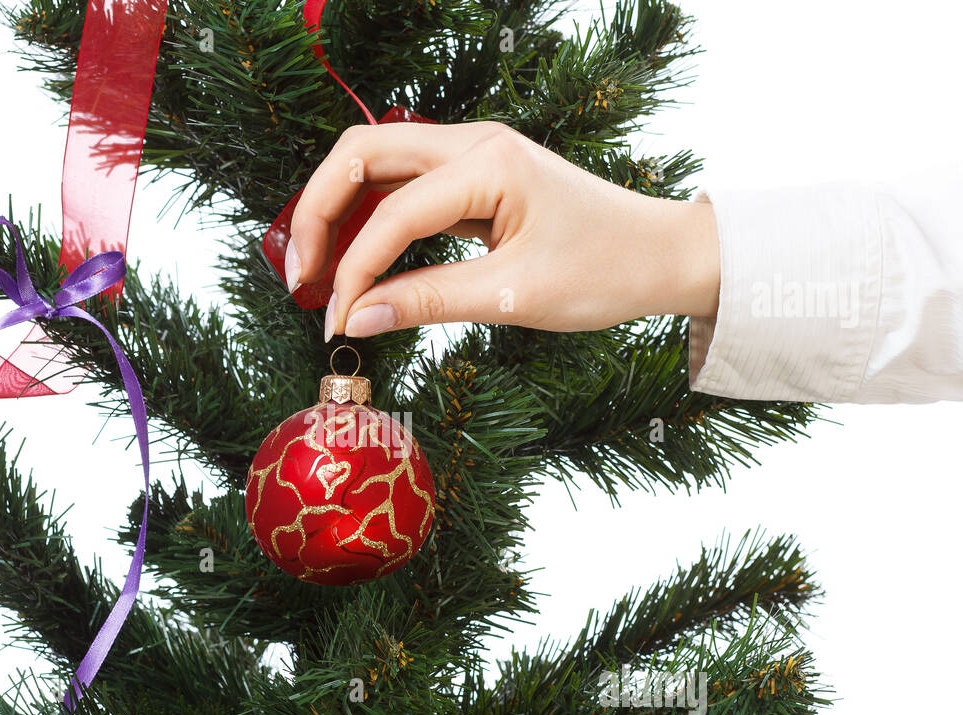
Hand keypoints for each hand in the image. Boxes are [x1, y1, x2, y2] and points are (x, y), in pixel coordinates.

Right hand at [285, 120, 719, 339]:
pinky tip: (357, 258)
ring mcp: (472, 153)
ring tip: (318, 271)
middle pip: (360, 155)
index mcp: (489, 163)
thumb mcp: (515, 295)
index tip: (336, 324)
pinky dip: (369, 216)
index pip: (392, 214)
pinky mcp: (473, 175)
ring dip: (338, 209)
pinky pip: (402, 184)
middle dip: (319, 213)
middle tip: (301, 278)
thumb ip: (429, 301)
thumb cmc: (606, 270)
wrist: (661, 253)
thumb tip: (358, 320)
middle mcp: (473, 142)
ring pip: (374, 162)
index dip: (355, 272)